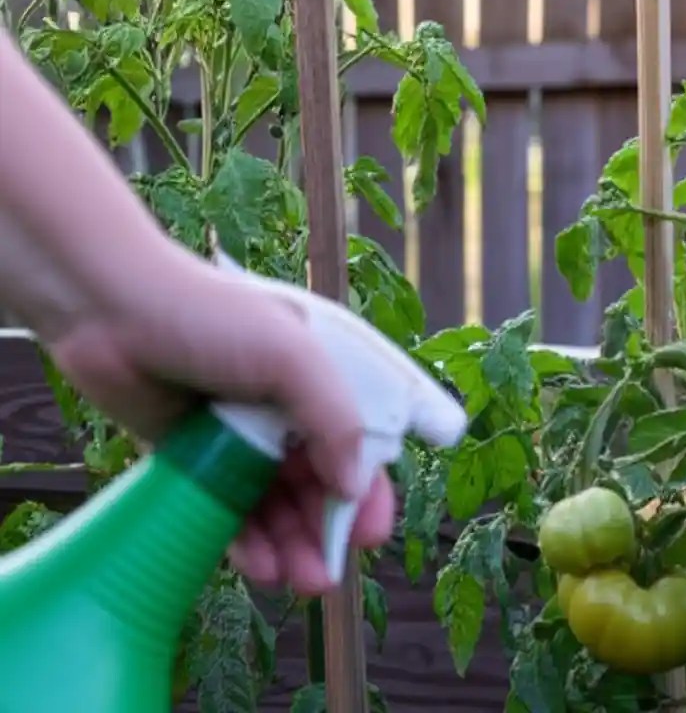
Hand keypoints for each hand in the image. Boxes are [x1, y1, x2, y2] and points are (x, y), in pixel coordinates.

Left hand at [44, 262, 390, 595]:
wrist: (109, 309)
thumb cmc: (207, 314)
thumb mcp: (293, 356)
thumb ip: (335, 418)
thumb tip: (355, 485)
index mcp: (324, 381)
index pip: (362, 446)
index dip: (369, 492)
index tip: (366, 534)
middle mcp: (290, 413)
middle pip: (322, 487)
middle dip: (326, 533)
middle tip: (324, 576)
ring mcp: (243, 440)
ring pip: (278, 507)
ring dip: (291, 546)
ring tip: (294, 582)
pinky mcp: (198, 461)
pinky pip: (229, 512)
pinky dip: (247, 542)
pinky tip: (258, 566)